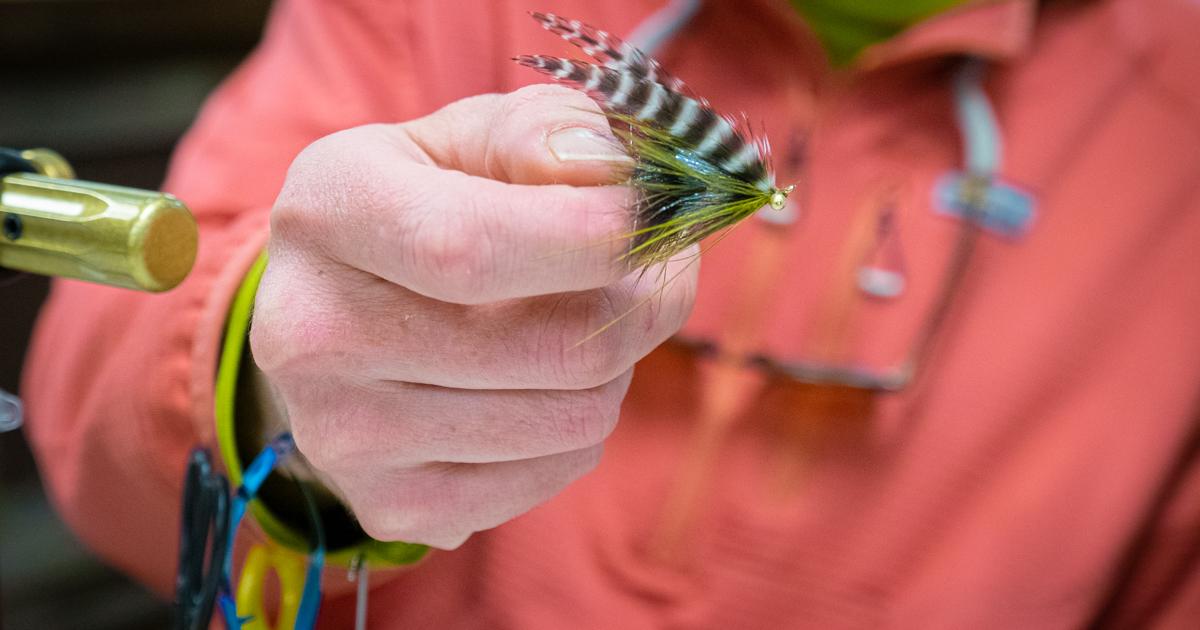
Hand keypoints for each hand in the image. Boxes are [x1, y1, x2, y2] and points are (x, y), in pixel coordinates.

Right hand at [249, 85, 697, 548]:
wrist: (338, 316)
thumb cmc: (428, 207)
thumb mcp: (471, 138)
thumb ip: (544, 133)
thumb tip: (611, 177)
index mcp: (329, 211)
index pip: (473, 249)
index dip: (596, 240)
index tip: (656, 220)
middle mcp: (312, 333)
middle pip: (555, 348)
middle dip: (642, 305)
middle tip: (654, 271)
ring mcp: (344, 435)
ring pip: (575, 419)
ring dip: (614, 368)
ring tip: (579, 324)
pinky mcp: (391, 506)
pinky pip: (555, 475)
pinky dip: (578, 428)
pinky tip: (540, 386)